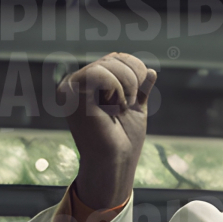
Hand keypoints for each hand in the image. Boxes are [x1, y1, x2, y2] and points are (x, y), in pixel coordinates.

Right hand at [59, 52, 156, 208]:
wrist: (115, 162)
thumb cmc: (124, 141)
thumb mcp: (135, 109)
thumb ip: (140, 89)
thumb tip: (151, 71)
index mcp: (90, 84)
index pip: (115, 59)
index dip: (134, 69)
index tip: (137, 96)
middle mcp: (77, 82)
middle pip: (113, 59)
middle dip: (132, 80)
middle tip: (127, 106)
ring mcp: (71, 86)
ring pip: (107, 64)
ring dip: (125, 87)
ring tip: (120, 108)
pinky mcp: (71, 93)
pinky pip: (98, 73)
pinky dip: (114, 89)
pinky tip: (112, 108)